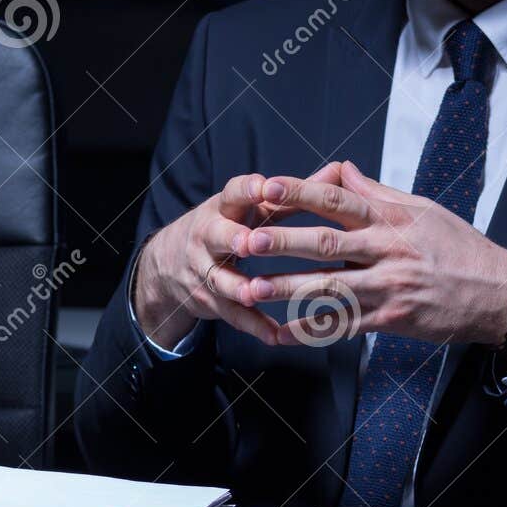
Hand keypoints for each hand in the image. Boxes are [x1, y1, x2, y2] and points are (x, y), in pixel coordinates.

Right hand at [133, 164, 344, 347]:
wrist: (169, 263)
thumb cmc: (227, 227)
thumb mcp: (251, 207)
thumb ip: (291, 194)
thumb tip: (338, 171)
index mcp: (224, 208)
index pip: (232, 194)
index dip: (247, 190)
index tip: (264, 187)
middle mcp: (208, 236)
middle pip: (217, 235)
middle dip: (232, 238)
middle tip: (249, 242)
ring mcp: (205, 269)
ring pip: (219, 279)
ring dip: (238, 286)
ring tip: (256, 293)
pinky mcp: (209, 299)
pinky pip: (231, 314)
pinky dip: (252, 325)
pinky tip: (274, 335)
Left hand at [239, 160, 506, 346]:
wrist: (500, 294)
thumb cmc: (458, 247)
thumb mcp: (423, 209)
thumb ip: (376, 192)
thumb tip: (341, 169)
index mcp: (391, 219)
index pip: (338, 200)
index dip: (300, 192)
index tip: (266, 188)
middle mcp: (387, 250)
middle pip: (326, 244)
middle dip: (283, 242)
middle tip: (247, 240)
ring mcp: (388, 287)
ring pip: (330, 288)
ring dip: (287, 290)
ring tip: (251, 290)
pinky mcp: (391, 319)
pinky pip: (344, 326)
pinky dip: (311, 331)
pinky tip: (280, 332)